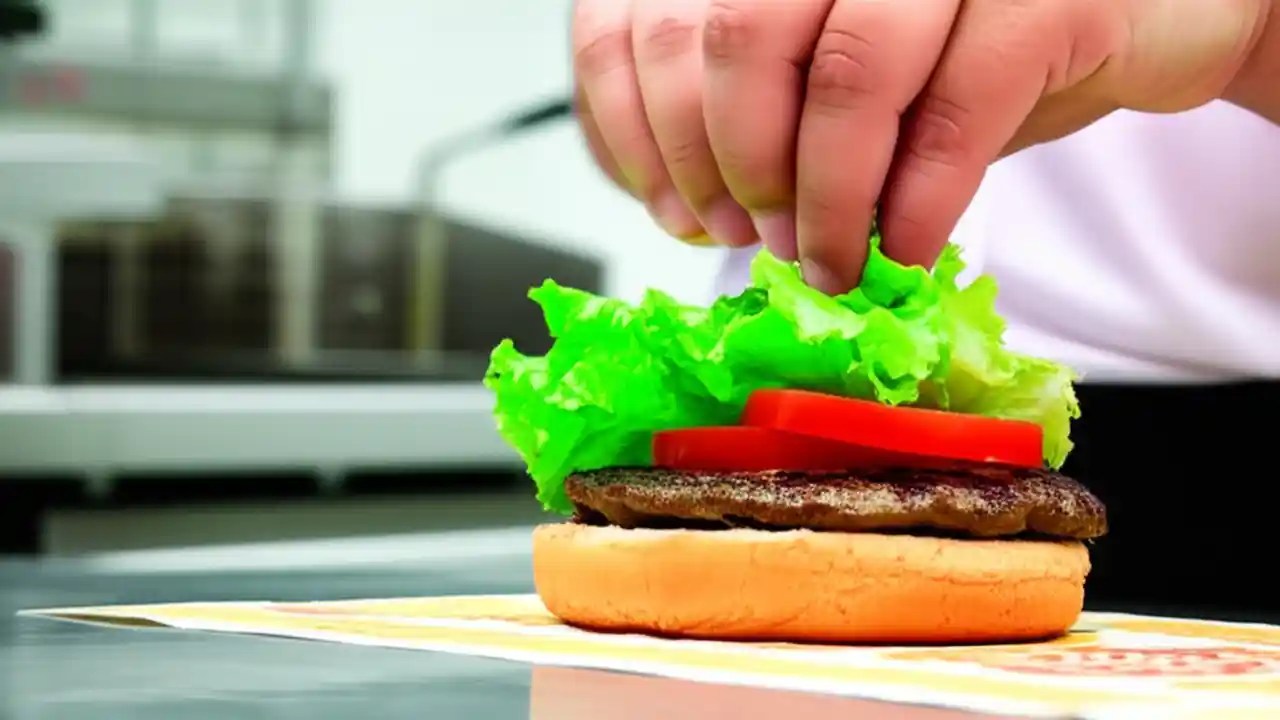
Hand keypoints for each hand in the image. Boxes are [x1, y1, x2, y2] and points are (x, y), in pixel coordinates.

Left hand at [571, 0, 1272, 292]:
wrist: (1162, 11)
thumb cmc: (996, 43)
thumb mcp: (874, 77)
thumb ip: (795, 116)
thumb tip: (716, 205)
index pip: (687, 21)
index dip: (670, 130)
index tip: (697, 212)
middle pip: (743, 36)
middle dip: (741, 164)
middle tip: (764, 241)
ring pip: (849, 78)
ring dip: (828, 202)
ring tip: (833, 266)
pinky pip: (955, 115)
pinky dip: (919, 204)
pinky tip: (906, 248)